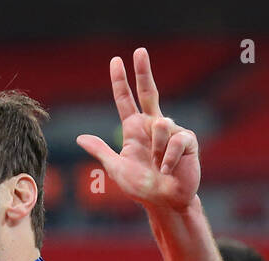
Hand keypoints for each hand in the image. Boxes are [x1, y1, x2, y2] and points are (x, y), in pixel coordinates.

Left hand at [76, 48, 200, 211]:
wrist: (166, 201)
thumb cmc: (142, 187)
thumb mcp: (116, 169)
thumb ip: (101, 151)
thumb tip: (80, 137)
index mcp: (134, 129)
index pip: (126, 100)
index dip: (120, 81)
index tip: (116, 61)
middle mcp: (152, 125)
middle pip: (148, 91)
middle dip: (143, 71)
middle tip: (139, 50)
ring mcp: (171, 131)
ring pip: (160, 126)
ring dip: (156, 151)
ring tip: (158, 166)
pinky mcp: (188, 140)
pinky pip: (175, 141)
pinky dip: (168, 159)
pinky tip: (168, 170)